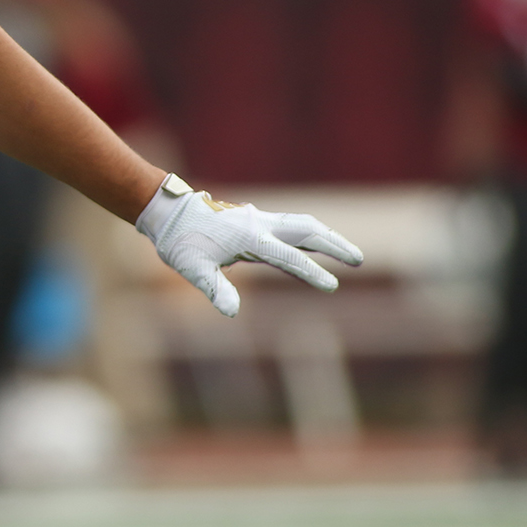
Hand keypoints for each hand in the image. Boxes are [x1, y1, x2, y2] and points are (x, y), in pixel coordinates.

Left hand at [137, 174, 362, 316]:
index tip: (332, 285)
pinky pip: (290, 225)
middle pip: (306, 232)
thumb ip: (214, 289)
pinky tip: (316, 244)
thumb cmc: (180, 242)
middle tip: (358, 260)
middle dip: (334, 245)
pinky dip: (310, 233)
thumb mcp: (192, 269)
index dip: (311, 273)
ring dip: (326, 236)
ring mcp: (258, 220)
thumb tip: (232, 313)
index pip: (288, 257)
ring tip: (348, 252)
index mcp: (249, 238)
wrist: (168, 213)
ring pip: (302, 224)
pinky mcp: (255, 220)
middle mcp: (259, 225)